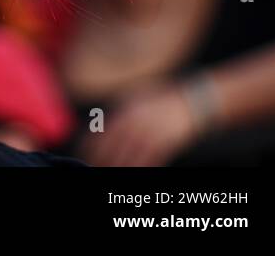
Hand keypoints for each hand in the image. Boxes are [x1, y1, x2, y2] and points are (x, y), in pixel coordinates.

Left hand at [83, 84, 200, 166]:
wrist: (190, 100)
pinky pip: (152, 159)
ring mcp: (151, 132)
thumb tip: (100, 127)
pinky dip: (144, 168)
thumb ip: (119, 114)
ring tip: (112, 174)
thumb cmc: (160, 101)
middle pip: (114, 148)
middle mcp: (135, 122)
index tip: (85, 156)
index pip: (103, 133)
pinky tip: (136, 173)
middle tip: (95, 169)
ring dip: (121, 168)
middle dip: (104, 161)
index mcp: (125, 112)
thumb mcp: (134, 101)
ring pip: (132, 157)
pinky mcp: (166, 142)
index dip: (92, 148)